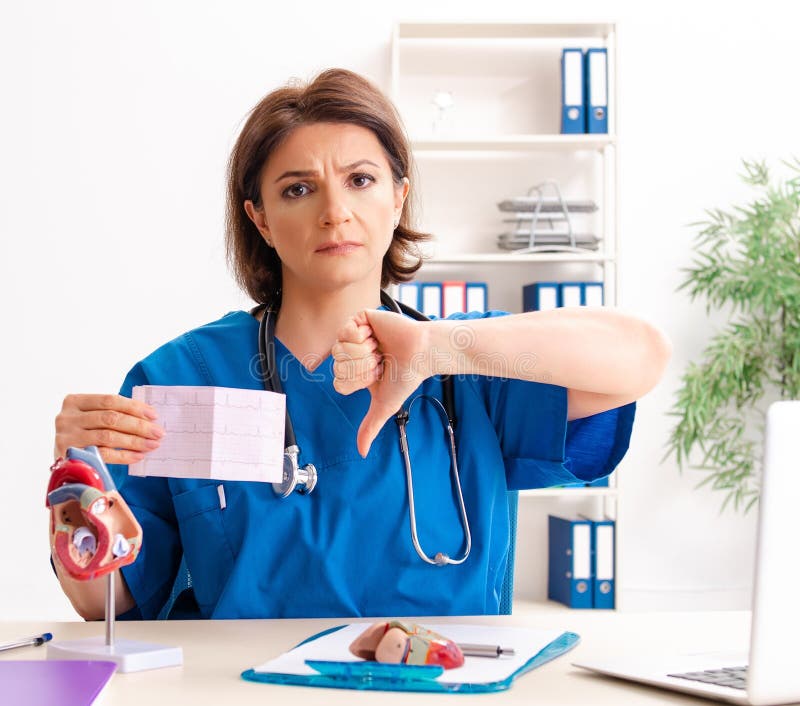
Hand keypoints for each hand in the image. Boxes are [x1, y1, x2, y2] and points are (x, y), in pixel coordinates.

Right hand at [54, 394, 163, 464]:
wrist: (61, 463)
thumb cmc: (83, 435)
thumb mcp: (92, 418)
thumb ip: (113, 413)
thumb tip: (149, 417)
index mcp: (75, 401)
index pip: (110, 400)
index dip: (134, 407)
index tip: (154, 415)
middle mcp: (67, 417)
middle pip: (111, 418)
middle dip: (138, 426)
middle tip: (158, 433)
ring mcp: (66, 436)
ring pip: (108, 436)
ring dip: (134, 441)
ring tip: (152, 445)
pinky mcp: (69, 456)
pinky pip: (102, 454)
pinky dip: (123, 455)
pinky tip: (138, 456)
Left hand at [332, 309, 430, 456]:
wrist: (420, 353)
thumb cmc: (406, 377)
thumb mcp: (384, 405)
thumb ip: (370, 427)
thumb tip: (362, 452)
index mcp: (354, 370)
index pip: (339, 381)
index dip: (358, 382)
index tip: (377, 377)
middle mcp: (352, 352)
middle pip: (337, 366)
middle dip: (362, 367)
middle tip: (380, 362)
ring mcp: (355, 334)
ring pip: (340, 349)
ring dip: (363, 353)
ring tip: (380, 349)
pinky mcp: (360, 318)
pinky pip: (345, 329)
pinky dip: (362, 336)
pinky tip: (376, 336)